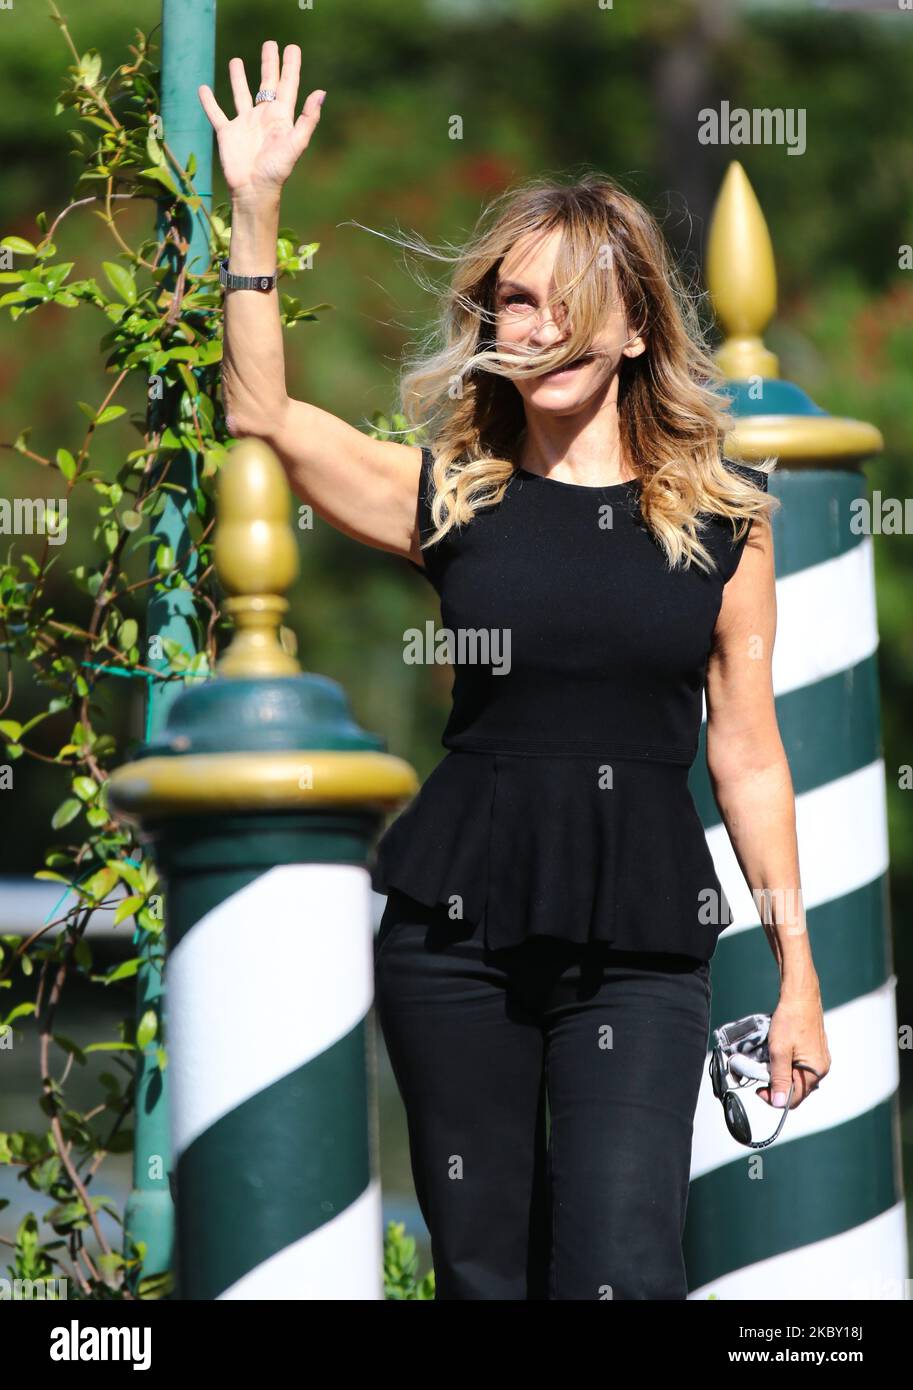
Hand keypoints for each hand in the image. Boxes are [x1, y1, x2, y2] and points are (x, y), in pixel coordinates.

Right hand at [198, 40, 323, 199]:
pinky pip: (216, 113)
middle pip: (267, 83)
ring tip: (236, 61)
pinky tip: (203, 89)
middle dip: (269, 64)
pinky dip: (209, 102)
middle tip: (270, 44)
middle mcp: (263, 117)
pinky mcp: (227, 132)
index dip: (290, 67)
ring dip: (239, 78)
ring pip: (241, 94)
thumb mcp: (296, 144)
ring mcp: (244, 123)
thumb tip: (321, 92)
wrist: (254, 190)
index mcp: (281, 117)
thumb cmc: (277, 170)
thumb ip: (308, 119)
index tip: (292, 48)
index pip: (287, 85)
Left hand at [757, 989, 830, 1110]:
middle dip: (776, 1084)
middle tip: (760, 1072)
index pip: (794, 1099)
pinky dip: (785, 1064)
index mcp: (815, 1071)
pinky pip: (798, 1065)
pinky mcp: (813, 1050)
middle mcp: (820, 1068)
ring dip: (780, 1073)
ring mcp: (818, 1058)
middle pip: (796, 1088)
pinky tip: (777, 1054)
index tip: (758, 1088)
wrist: (800, 995)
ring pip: (796, 1076)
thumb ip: (779, 1078)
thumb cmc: (791, 1019)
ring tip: (767, 1061)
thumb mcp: (779, 1051)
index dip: (774, 1097)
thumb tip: (779, 1103)